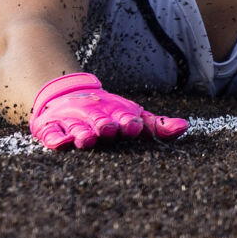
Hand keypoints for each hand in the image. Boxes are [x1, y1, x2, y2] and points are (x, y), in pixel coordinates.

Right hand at [28, 72, 188, 150]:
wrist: (66, 94)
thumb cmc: (105, 112)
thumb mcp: (129, 115)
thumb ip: (155, 125)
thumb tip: (185, 127)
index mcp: (113, 114)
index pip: (123, 117)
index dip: (128, 121)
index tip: (133, 125)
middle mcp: (92, 116)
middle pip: (98, 121)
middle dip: (103, 125)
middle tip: (108, 129)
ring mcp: (71, 121)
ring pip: (76, 128)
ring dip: (81, 133)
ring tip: (85, 139)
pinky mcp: (50, 127)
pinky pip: (51, 133)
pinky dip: (54, 138)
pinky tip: (60, 143)